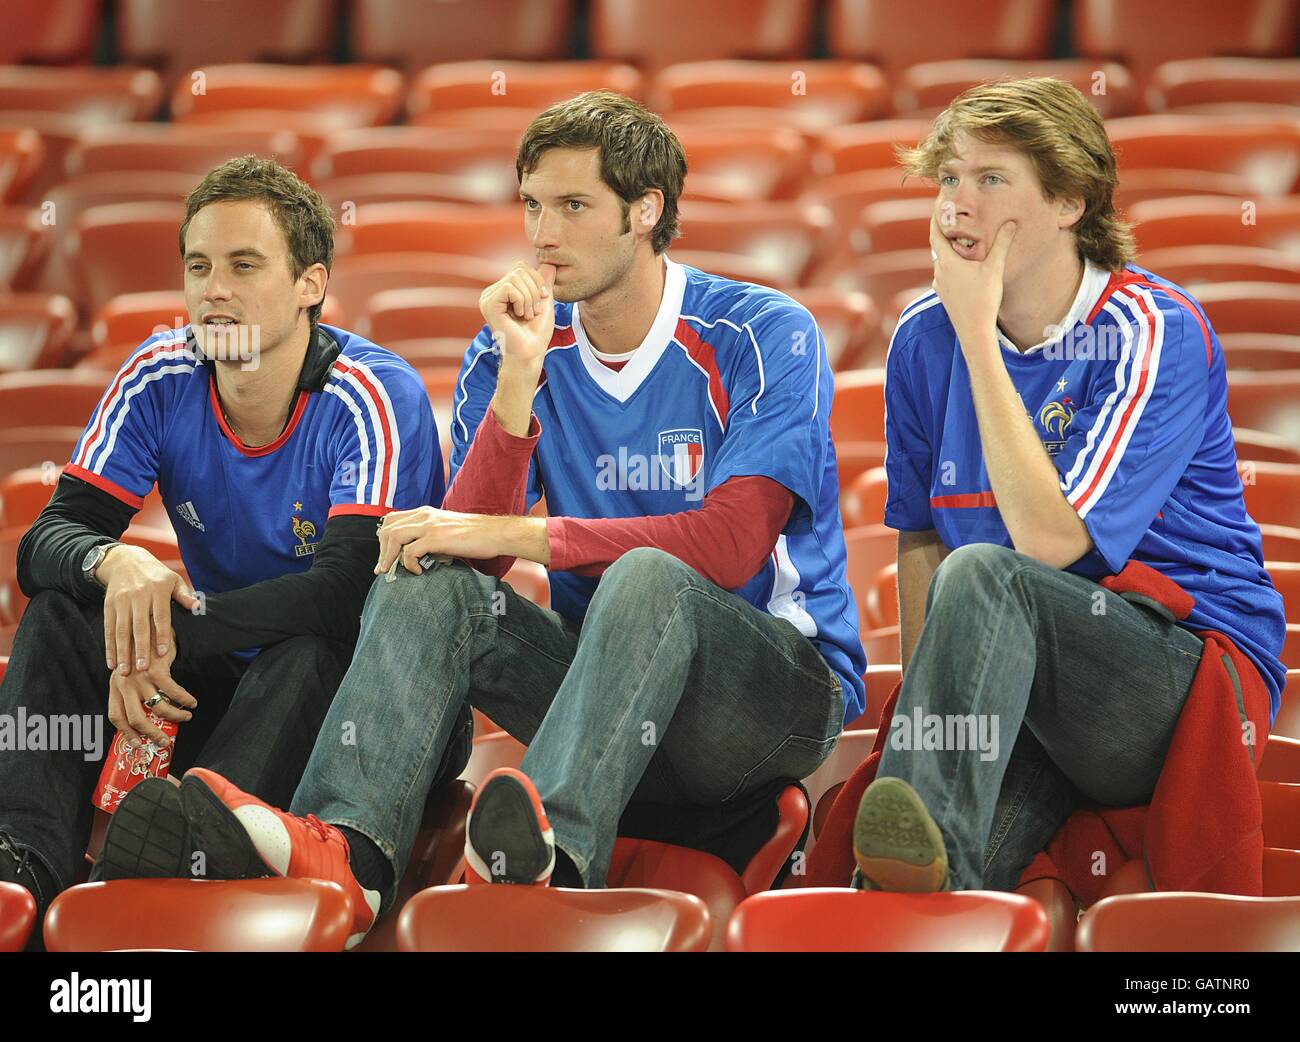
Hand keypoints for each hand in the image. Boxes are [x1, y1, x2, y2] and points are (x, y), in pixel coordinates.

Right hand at [97, 544, 199, 674]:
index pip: (160, 616)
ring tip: (124, 671)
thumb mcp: (173, 580)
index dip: (161, 635)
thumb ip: (184, 595)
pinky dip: (109, 646)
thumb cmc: (156, 574)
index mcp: (157, 589)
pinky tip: (112, 662)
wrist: (125, 560)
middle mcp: (138, 595)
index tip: (163, 653)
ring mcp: (121, 601)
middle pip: (138, 626)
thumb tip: (198, 607)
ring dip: (122, 652)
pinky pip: (108, 628)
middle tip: (142, 669)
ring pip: (120, 630)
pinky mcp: (108, 605)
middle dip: (139, 648)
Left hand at [106, 643, 195, 748]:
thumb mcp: (132, 671)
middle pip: (135, 718)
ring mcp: (139, 677)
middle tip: (164, 741)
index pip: (116, 716)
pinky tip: (191, 702)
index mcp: (115, 685)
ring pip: (158, 707)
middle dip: (151, 734)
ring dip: (175, 716)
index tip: (139, 744)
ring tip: (185, 716)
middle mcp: (124, 683)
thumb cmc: (145, 649)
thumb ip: (133, 690)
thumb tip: (146, 714)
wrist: (151, 623)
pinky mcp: (156, 669)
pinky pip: (173, 692)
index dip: (127, 733)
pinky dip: (184, 700)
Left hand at [375, 507, 503, 574]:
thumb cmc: (475, 534)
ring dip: (388, 557)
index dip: (384, 538)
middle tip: (384, 567)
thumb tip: (416, 550)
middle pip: (388, 528)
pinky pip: (409, 551)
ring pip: (393, 537)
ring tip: (391, 570)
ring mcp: (429, 526)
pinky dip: (408, 564)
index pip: (392, 519)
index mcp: (425, 512)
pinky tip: (417, 571)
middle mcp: (424, 515)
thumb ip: (430, 534)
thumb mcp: (446, 528)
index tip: (384, 556)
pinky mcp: (436, 538)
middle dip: (382, 550)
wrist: (495, 533)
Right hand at [479, 262, 556, 368]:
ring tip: (528, 315)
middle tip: (534, 312)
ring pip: (515, 277)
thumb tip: (549, 262)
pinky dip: (521, 301)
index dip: (537, 281)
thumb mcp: (544, 301)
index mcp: (503, 291)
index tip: (541, 302)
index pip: (521, 267)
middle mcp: (493, 292)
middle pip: (519, 269)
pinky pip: (509, 287)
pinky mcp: (488, 303)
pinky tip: (520, 316)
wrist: (530, 353)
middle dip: (534, 290)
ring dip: (529, 298)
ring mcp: (488, 298)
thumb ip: (544, 282)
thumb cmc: (536, 332)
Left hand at [929, 207, 1015, 348]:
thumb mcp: (995, 269)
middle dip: (945, 233)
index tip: (938, 205)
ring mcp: (939, 285)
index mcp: (947, 262)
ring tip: (961, 242)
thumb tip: (1011, 223)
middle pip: (939, 247)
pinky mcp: (944, 295)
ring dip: (950, 251)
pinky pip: (945, 275)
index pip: (935, 234)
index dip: (935, 218)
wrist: (974, 331)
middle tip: (953, 219)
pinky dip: (952, 266)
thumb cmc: (983, 300)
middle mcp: (939, 272)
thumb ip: (1002, 244)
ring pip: (942, 262)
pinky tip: (964, 267)